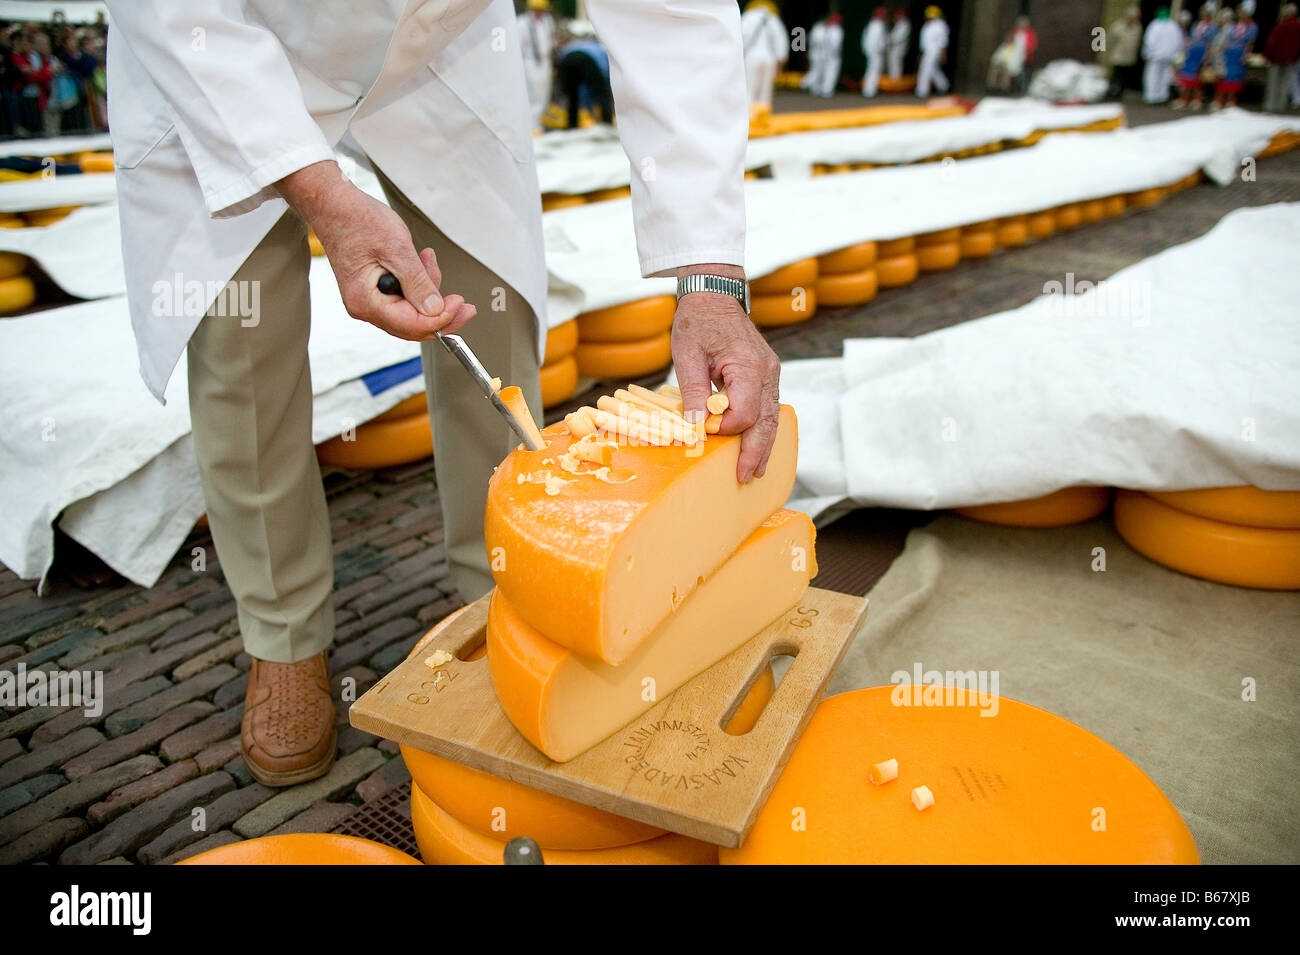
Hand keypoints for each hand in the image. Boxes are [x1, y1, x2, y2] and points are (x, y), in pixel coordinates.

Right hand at [276, 161, 474, 339]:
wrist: (335, 206)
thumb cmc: (357, 220)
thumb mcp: (397, 248)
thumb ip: (418, 283)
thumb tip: (436, 310)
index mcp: (367, 301)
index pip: (412, 325)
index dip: (441, 319)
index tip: (460, 305)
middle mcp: (365, 306)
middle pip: (412, 325)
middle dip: (441, 313)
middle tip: (464, 304)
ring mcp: (369, 301)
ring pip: (411, 312)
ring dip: (428, 292)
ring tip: (429, 260)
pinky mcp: (374, 292)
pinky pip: (403, 299)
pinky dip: (418, 285)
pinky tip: (422, 264)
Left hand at [671, 265, 780, 482]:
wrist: (714, 295)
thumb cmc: (698, 321)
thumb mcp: (687, 355)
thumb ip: (693, 392)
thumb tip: (694, 427)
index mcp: (748, 366)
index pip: (744, 412)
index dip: (725, 429)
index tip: (705, 434)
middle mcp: (767, 371)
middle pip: (766, 421)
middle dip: (755, 451)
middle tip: (744, 475)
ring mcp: (771, 373)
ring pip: (773, 417)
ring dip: (764, 445)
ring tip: (755, 470)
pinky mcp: (766, 375)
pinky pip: (769, 408)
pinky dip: (764, 429)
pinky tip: (757, 447)